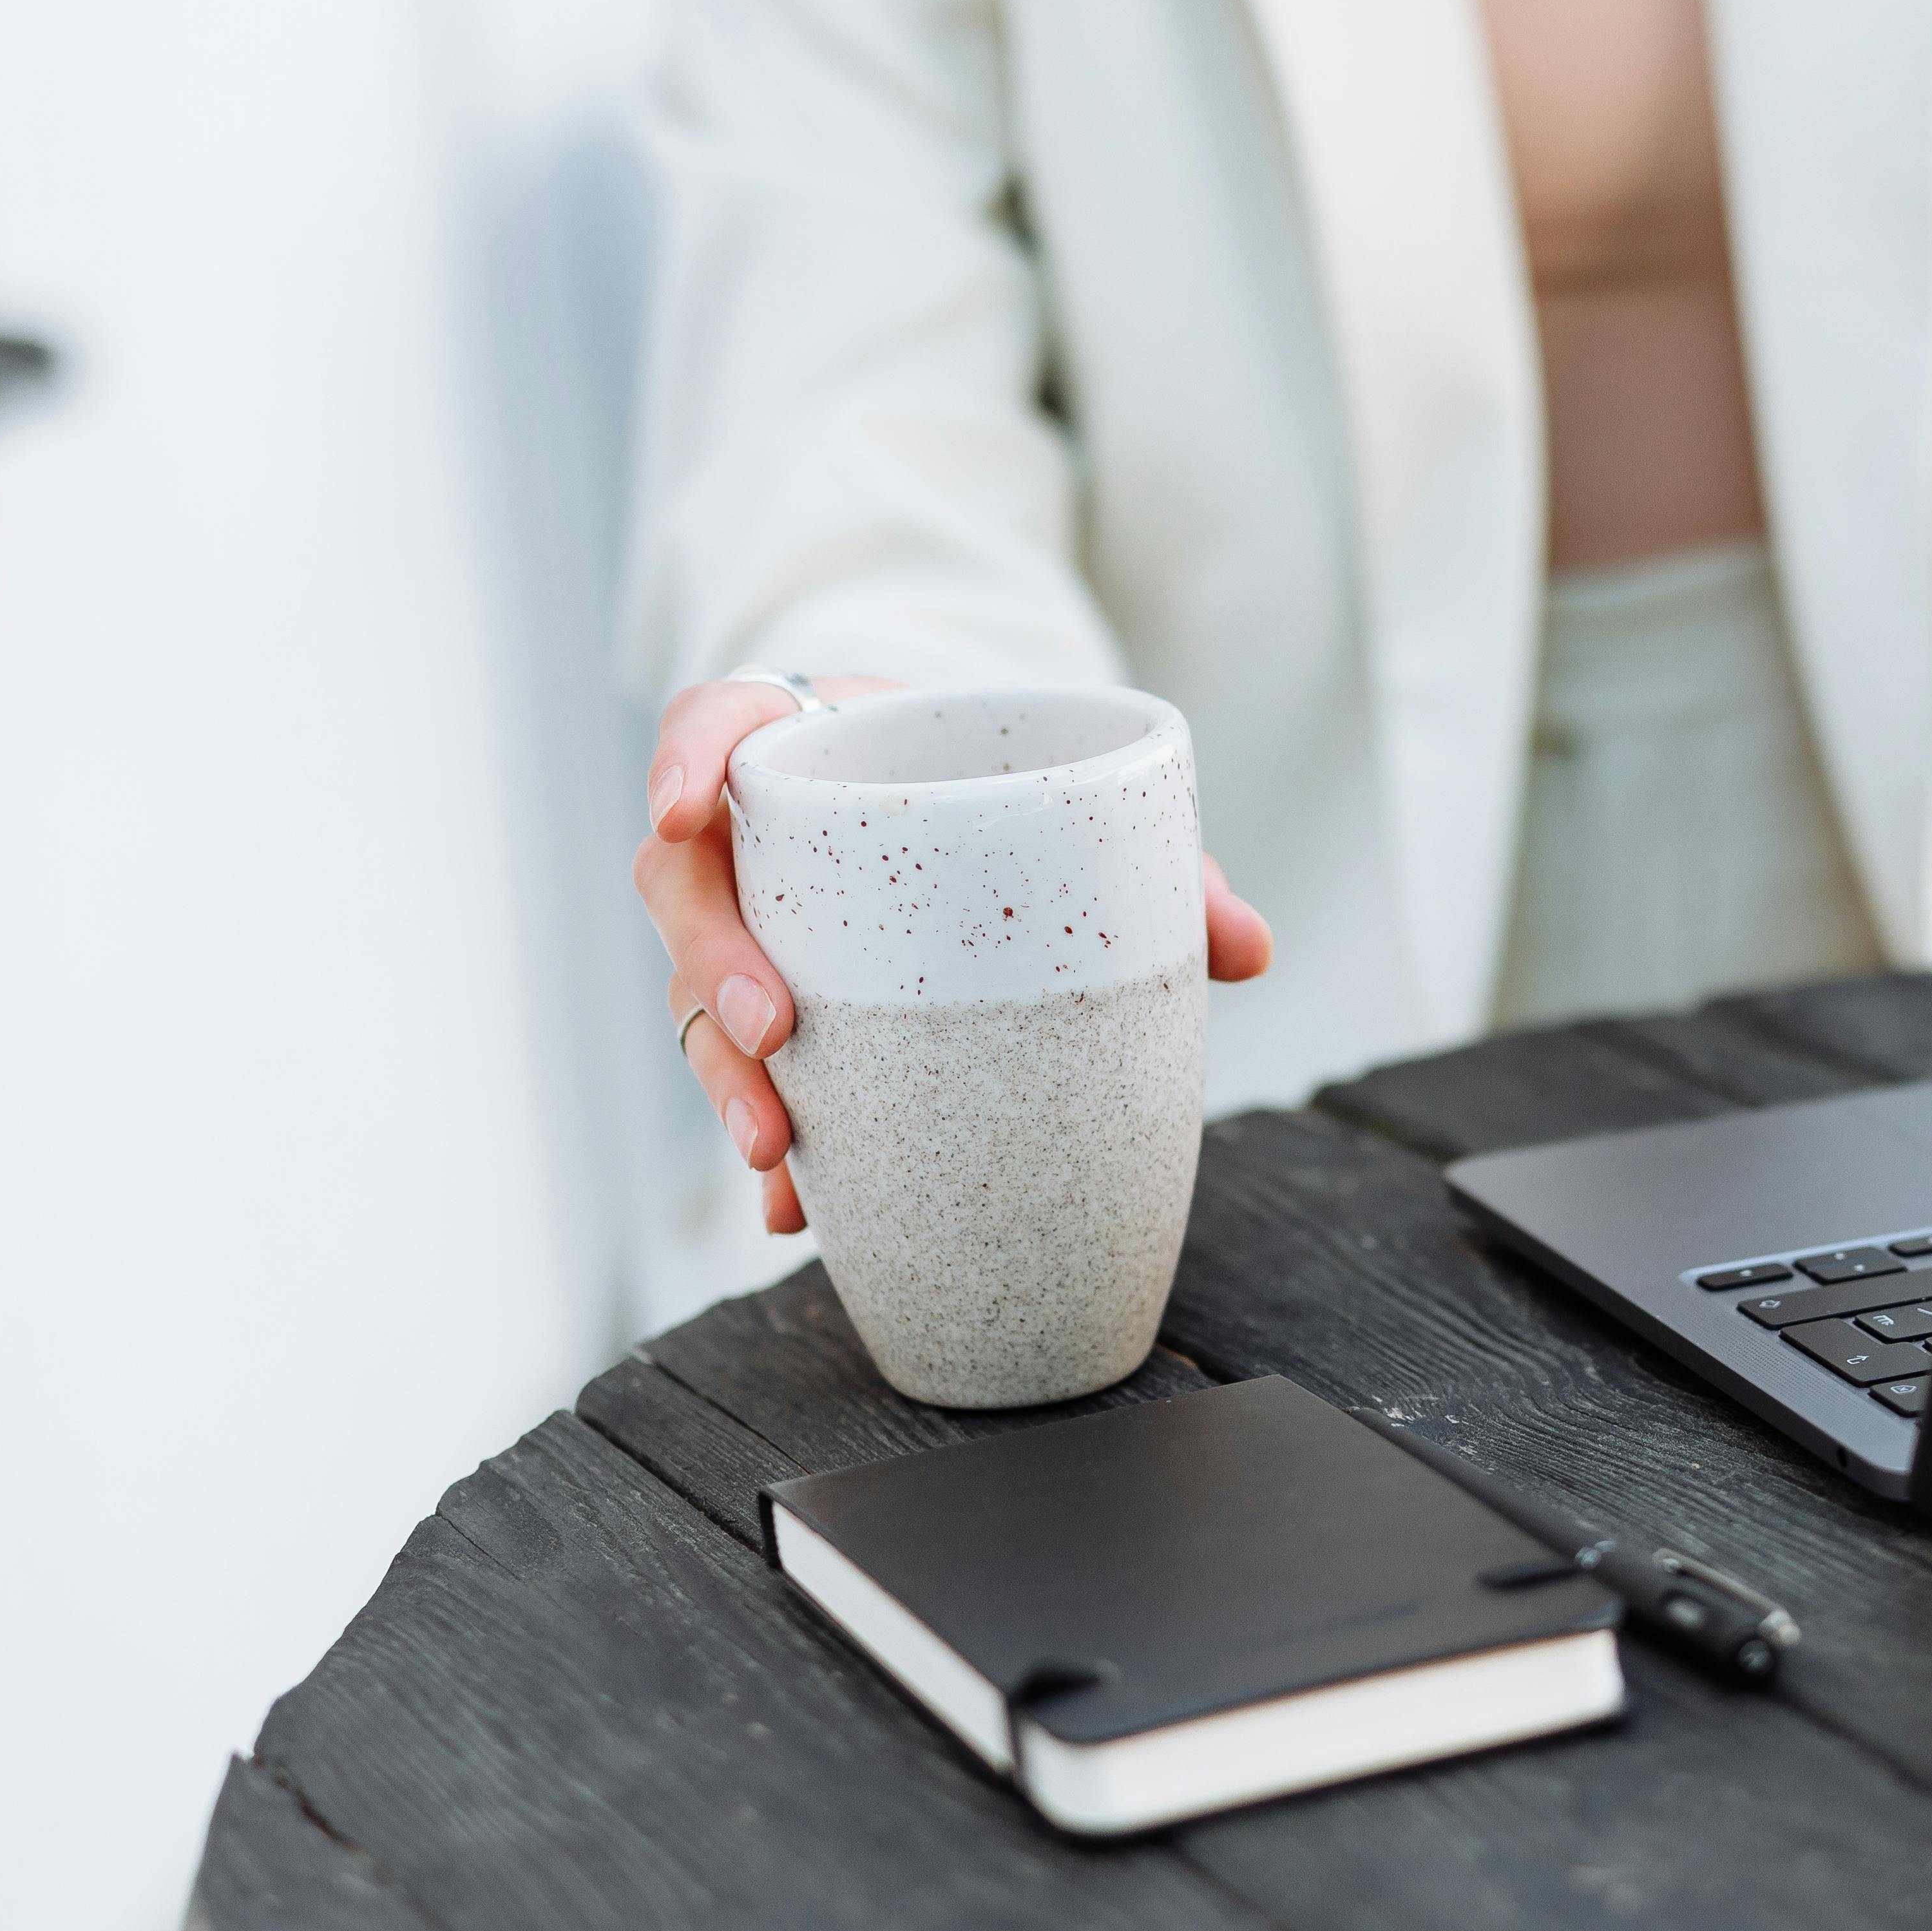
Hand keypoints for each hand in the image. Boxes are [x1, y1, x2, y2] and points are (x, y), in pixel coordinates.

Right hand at [638, 677, 1275, 1234]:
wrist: (985, 820)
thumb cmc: (1012, 799)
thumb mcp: (1078, 808)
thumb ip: (1160, 864)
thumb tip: (1249, 949)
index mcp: (816, 748)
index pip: (710, 722)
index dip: (682, 760)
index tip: (682, 811)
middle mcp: (755, 837)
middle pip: (684, 884)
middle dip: (712, 960)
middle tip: (770, 1029)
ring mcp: (748, 928)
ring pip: (696, 998)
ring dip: (726, 1078)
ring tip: (775, 1149)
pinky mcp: (763, 1012)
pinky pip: (746, 1079)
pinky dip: (775, 1147)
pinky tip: (796, 1208)